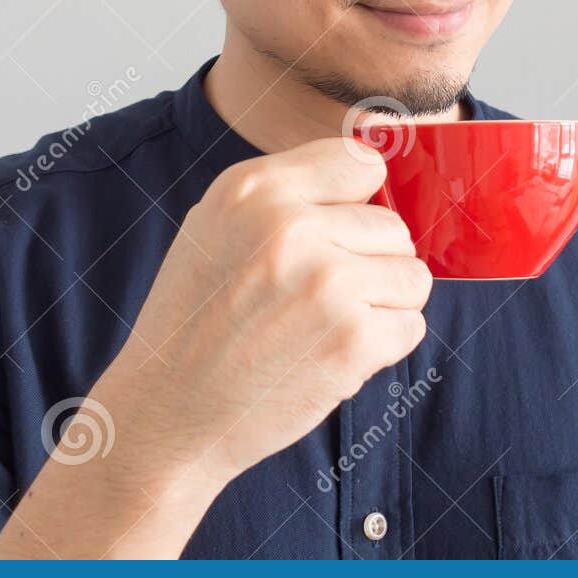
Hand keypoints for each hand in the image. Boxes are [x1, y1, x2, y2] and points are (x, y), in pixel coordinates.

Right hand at [0, 136, 428, 558]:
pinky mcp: (353, 340)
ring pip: (412, 275)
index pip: (363, 162)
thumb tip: (372, 179)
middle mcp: (291, 227)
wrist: (165, 415)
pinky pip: (411, 325)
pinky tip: (330, 355)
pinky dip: (383, 347)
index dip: (358, 202)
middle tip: (317, 299)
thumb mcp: (217, 226)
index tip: (337, 233)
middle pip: (394, 226)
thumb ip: (288, 195)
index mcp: (253, 189)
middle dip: (370, 263)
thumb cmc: (195, 321)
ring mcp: (327, 282)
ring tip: (326, 326)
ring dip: (383, 305)